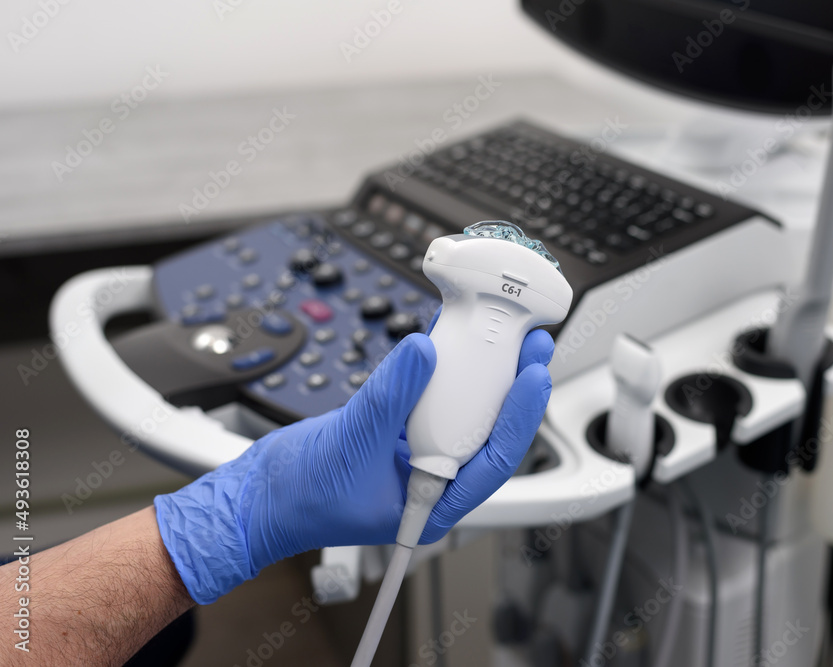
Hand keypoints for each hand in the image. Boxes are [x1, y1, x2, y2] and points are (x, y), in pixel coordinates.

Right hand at [155, 329, 553, 603]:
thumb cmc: (301, 497)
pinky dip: (437, 368)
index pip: (493, 459)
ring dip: (479, 374)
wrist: (259, 497)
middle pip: (486, 430)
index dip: (519, 416)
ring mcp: (415, 453)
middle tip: (530, 345)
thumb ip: (391, 397)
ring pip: (460, 411)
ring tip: (501, 335)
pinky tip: (449, 338)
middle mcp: (432, 479)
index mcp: (434, 503)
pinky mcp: (397, 430)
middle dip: (510, 387)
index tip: (533, 376)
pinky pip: (427, 397)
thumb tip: (426, 352)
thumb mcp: (352, 442)